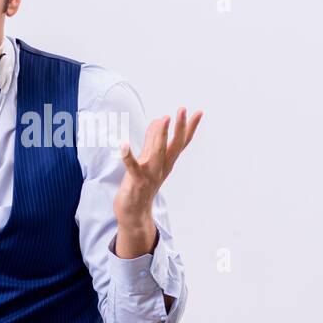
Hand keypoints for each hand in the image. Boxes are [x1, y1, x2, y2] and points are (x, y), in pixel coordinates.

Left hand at [113, 106, 202, 243]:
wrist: (135, 214)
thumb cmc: (141, 184)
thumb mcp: (149, 159)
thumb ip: (153, 140)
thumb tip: (158, 121)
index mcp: (167, 162)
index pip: (181, 142)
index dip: (190, 127)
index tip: (199, 112)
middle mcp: (162, 167)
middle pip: (175, 145)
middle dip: (180, 127)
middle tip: (183, 109)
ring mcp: (151, 174)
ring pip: (158, 152)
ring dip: (161, 135)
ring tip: (163, 119)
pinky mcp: (137, 180)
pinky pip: (133, 167)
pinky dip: (128, 156)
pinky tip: (123, 144)